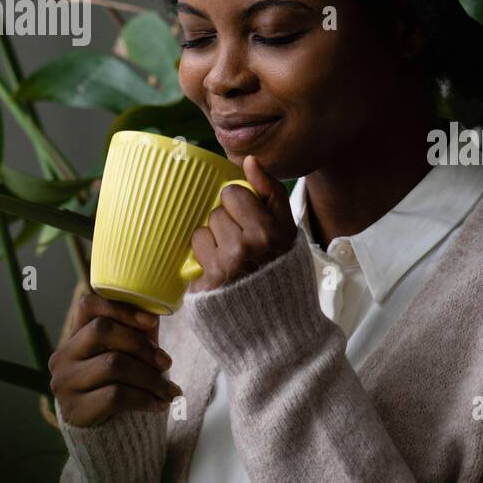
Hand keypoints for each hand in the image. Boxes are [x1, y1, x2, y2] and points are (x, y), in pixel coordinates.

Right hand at [49, 292, 179, 427]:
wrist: (110, 432)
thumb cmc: (124, 384)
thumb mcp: (131, 354)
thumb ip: (139, 332)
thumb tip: (156, 312)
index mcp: (76, 336)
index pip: (88, 306)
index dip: (121, 308)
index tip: (152, 323)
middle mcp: (63, 357)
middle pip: (102, 331)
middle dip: (142, 346)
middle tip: (167, 363)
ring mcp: (64, 383)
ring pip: (113, 364)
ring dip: (151, 378)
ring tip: (170, 391)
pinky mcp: (73, 410)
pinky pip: (115, 395)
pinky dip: (145, 399)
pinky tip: (159, 404)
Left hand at [188, 155, 296, 292]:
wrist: (277, 321)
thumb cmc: (282, 269)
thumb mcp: (288, 229)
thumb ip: (271, 192)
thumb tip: (250, 160)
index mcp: (269, 231)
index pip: (232, 193)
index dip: (239, 205)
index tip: (249, 220)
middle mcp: (245, 248)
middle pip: (216, 212)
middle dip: (226, 224)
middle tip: (242, 244)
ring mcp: (224, 267)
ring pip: (202, 232)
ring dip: (213, 242)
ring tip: (230, 259)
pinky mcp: (206, 285)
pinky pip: (193, 255)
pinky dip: (204, 262)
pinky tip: (221, 272)